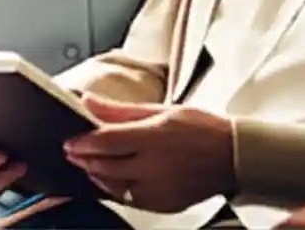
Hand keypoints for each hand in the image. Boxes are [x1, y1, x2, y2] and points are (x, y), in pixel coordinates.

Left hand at [63, 94, 235, 212]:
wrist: (234, 157)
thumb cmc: (202, 130)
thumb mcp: (161, 111)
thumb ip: (121, 111)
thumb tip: (90, 102)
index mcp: (153, 138)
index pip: (105, 142)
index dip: (82, 142)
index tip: (70, 140)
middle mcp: (154, 166)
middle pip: (104, 166)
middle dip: (83, 158)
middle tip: (74, 150)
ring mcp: (158, 189)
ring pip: (113, 186)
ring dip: (97, 174)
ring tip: (91, 162)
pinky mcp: (163, 204)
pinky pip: (129, 199)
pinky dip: (116, 188)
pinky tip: (112, 177)